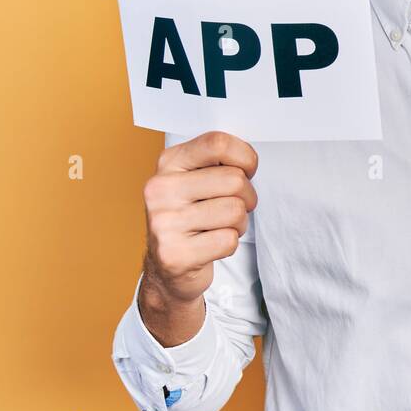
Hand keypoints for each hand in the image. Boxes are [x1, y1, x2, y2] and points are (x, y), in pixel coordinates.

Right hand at [141, 130, 258, 306]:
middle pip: (234, 180)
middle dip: (247, 196)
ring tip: (221, 226)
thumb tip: (249, 157)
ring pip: (235, 211)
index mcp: (169, 163)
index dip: (246, 157)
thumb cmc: (192, 215)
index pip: (218, 144)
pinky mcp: (174, 254)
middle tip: (235, 206)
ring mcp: (164, 223)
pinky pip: (228, 240)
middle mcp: (161, 189)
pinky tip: (211, 245)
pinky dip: (229, 244)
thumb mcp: (196, 179)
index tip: (248, 170)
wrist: (168, 266)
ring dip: (239, 223)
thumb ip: (218, 162)